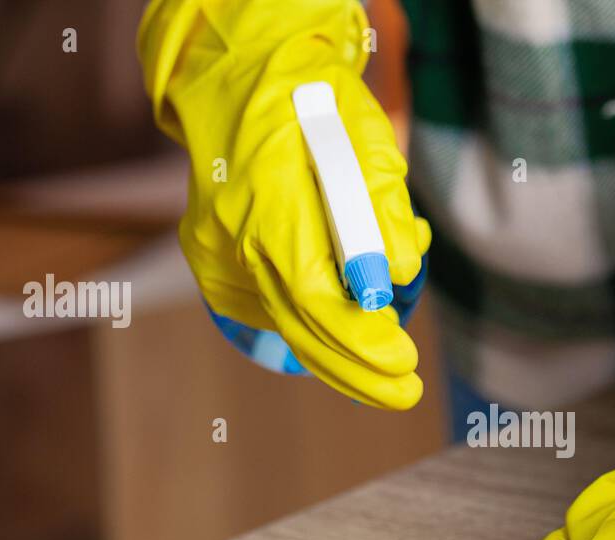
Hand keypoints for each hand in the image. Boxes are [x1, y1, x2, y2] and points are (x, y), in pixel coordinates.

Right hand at [139, 0, 430, 408]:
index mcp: (267, 197)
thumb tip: (399, 276)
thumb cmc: (310, 96)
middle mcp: (231, 232)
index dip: (360, 338)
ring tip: (387, 370)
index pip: (314, 293)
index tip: (404, 363)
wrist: (235, 72)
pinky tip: (348, 316)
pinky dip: (311, 322)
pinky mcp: (209, 260)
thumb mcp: (363, 133)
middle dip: (357, 369)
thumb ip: (382, 206)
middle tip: (404, 392)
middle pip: (298, 325)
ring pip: (283, 324)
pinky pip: (268, 307)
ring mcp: (213, 250)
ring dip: (339, 354)